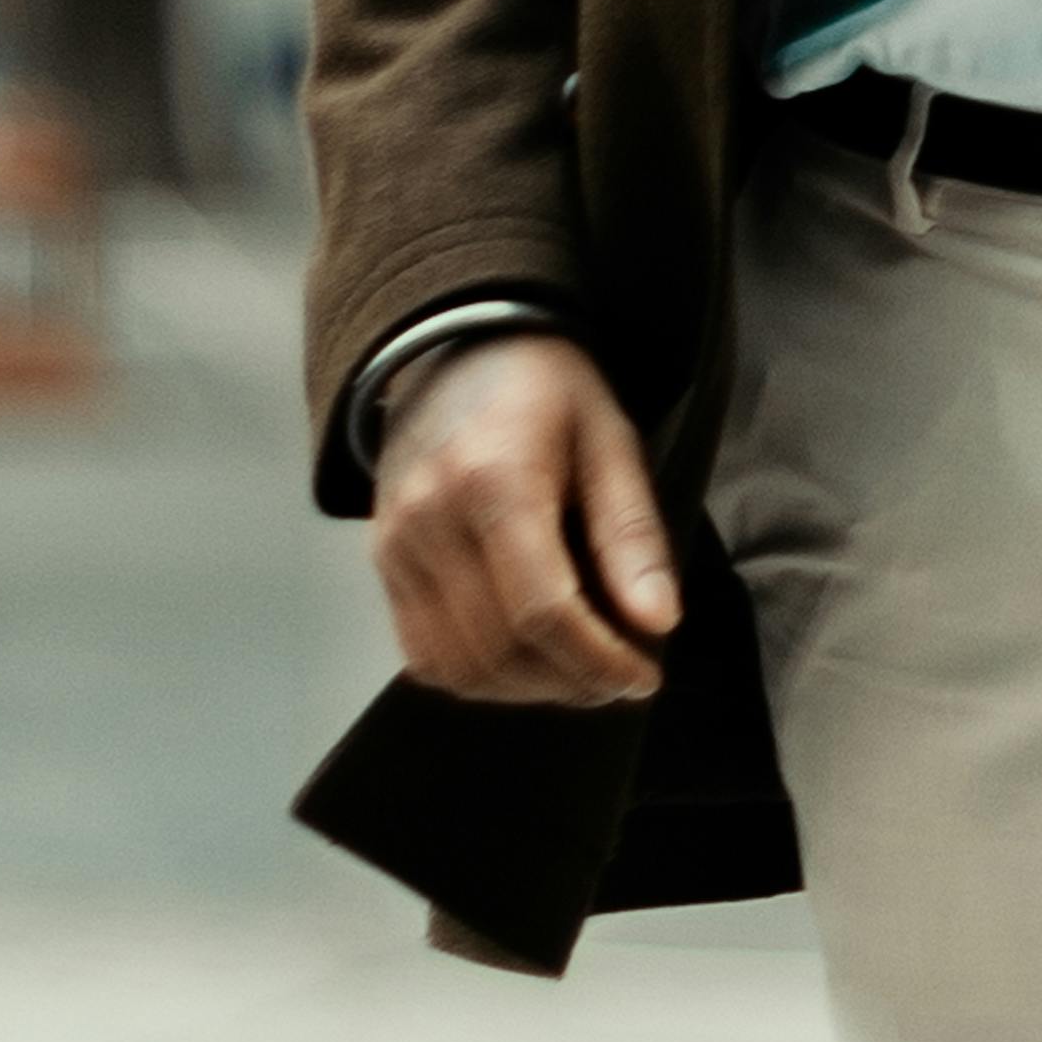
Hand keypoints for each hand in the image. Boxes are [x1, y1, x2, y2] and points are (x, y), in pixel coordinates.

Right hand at [376, 332, 680, 704]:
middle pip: (502, 648)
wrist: (456, 349)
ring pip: (458, 665)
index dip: (599, 661)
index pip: (543, 610)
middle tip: (622, 680)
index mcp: (496, 480)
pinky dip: (477, 678)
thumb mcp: (610, 441)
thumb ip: (631, 533)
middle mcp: (432, 518)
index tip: (644, 677)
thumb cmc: (549, 392)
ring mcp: (397, 544)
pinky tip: (526, 664)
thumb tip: (658, 623)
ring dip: (527, 691)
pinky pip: (423, 654)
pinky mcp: (383, 562)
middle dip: (572, 682)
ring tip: (579, 676)